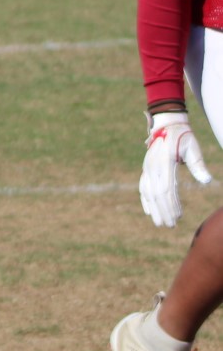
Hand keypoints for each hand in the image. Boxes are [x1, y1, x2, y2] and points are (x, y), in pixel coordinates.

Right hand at [142, 112, 213, 227]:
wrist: (166, 125)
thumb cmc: (183, 137)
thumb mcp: (193, 147)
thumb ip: (198, 164)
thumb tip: (207, 181)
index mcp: (164, 162)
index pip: (166, 188)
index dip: (171, 204)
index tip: (178, 216)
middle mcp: (152, 167)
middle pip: (156, 194)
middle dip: (163, 211)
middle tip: (170, 226)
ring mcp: (147, 168)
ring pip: (148, 193)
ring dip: (154, 209)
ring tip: (160, 223)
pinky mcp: (146, 169)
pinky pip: (143, 187)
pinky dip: (145, 200)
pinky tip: (149, 211)